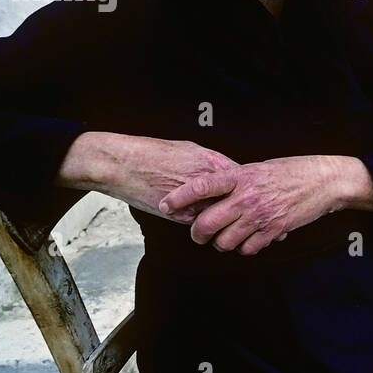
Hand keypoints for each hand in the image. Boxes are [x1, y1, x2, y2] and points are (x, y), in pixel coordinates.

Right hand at [56, 132, 239, 224]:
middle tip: (245, 209)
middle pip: (236, 198)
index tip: (250, 191)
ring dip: (224, 217)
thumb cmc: (151, 154)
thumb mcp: (187, 149)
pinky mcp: (180, 215)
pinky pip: (200, 222)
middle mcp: (205, 181)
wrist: (121, 166)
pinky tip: (206, 222)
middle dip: (241, 205)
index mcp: (209, 162)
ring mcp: (193, 199)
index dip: (247, 186)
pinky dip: (205, 222)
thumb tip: (226, 171)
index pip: (240, 178)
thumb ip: (210, 162)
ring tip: (229, 219)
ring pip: (219, 213)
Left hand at [158, 154, 372, 255]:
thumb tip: (212, 192)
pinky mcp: (274, 229)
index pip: (201, 186)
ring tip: (225, 238)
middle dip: (197, 233)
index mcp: (241, 176)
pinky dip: (244, 248)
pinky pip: (248, 248)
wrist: (323, 180)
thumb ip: (236, 180)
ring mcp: (260, 215)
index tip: (165, 205)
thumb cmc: (291, 171)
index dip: (179, 197)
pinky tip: (248, 240)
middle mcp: (247, 196)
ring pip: (225, 241)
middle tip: (198, 234)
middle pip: (207, 222)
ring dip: (221, 243)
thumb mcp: (258, 168)